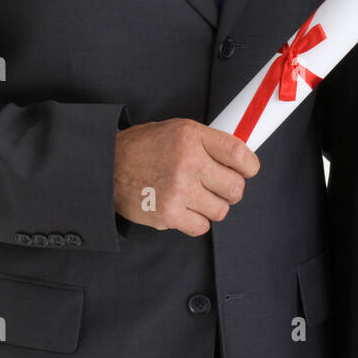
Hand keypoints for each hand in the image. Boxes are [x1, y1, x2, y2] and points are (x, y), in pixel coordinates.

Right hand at [113, 119, 259, 235]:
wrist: (107, 166)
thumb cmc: (145, 147)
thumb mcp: (178, 131)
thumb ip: (209, 143)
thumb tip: (242, 159)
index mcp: (192, 137)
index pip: (239, 154)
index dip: (250, 166)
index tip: (248, 170)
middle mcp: (187, 162)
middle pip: (235, 187)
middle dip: (231, 189)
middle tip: (218, 186)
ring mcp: (178, 190)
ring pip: (221, 210)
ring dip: (212, 206)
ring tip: (196, 196)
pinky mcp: (169, 214)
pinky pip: (202, 226)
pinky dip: (196, 221)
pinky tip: (183, 208)